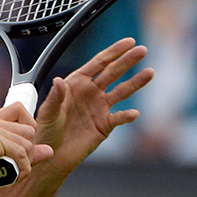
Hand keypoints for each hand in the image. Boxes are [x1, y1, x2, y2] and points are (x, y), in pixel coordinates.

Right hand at [0, 101, 52, 196]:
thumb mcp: (5, 164)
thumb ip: (26, 154)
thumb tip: (49, 150)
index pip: (20, 110)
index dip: (28, 129)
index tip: (22, 149)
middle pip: (29, 129)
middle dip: (28, 152)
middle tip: (13, 168)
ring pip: (27, 142)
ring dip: (24, 164)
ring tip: (8, 174)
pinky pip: (21, 153)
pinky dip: (20, 170)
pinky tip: (9, 178)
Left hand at [36, 38, 152, 171]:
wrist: (53, 155)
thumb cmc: (46, 131)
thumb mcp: (47, 113)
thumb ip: (55, 97)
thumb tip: (59, 81)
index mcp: (77, 83)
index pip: (98, 63)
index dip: (114, 52)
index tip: (129, 42)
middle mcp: (91, 92)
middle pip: (113, 73)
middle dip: (128, 61)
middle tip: (142, 50)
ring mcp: (100, 107)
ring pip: (122, 92)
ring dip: (136, 82)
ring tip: (149, 72)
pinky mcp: (105, 124)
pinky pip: (119, 118)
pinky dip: (126, 116)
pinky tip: (133, 113)